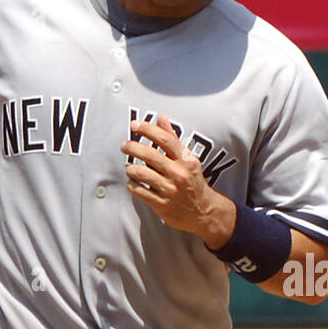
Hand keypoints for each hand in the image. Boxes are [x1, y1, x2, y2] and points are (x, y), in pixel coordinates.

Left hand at [121, 115, 234, 248]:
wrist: (203, 211)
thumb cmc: (192, 181)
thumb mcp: (187, 159)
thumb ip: (172, 139)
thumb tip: (161, 117)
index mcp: (186, 159)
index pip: (165, 139)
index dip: (147, 129)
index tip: (134, 124)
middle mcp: (178, 173)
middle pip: (149, 155)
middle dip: (132, 147)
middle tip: (124, 146)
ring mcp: (170, 190)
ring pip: (141, 173)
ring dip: (130, 168)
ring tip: (130, 168)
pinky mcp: (162, 205)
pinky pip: (139, 191)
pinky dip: (132, 185)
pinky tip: (132, 182)